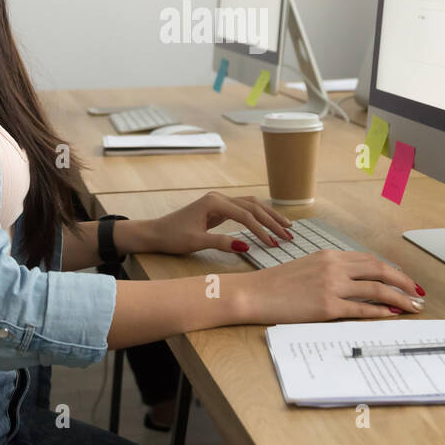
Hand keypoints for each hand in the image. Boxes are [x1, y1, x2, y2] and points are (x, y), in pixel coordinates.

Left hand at [143, 191, 295, 254]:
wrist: (155, 233)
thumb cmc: (172, 237)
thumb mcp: (196, 242)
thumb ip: (221, 242)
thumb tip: (246, 245)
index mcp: (214, 203)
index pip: (246, 215)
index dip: (262, 230)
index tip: (274, 244)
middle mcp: (218, 198)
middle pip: (253, 206)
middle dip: (272, 221)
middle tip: (289, 236)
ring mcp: (219, 202)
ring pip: (251, 205)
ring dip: (269, 216)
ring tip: (286, 227)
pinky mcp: (218, 209)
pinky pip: (243, 210)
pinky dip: (258, 216)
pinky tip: (268, 223)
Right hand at [239, 250, 423, 322]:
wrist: (254, 293)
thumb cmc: (277, 283)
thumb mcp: (307, 267)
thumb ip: (331, 270)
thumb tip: (355, 281)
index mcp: (330, 255)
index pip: (369, 259)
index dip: (391, 269)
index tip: (404, 279)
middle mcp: (334, 266)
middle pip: (379, 270)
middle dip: (403, 282)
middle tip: (418, 293)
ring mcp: (331, 286)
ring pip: (376, 289)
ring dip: (399, 299)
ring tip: (413, 307)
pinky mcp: (326, 307)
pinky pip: (361, 309)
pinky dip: (380, 312)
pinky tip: (390, 315)